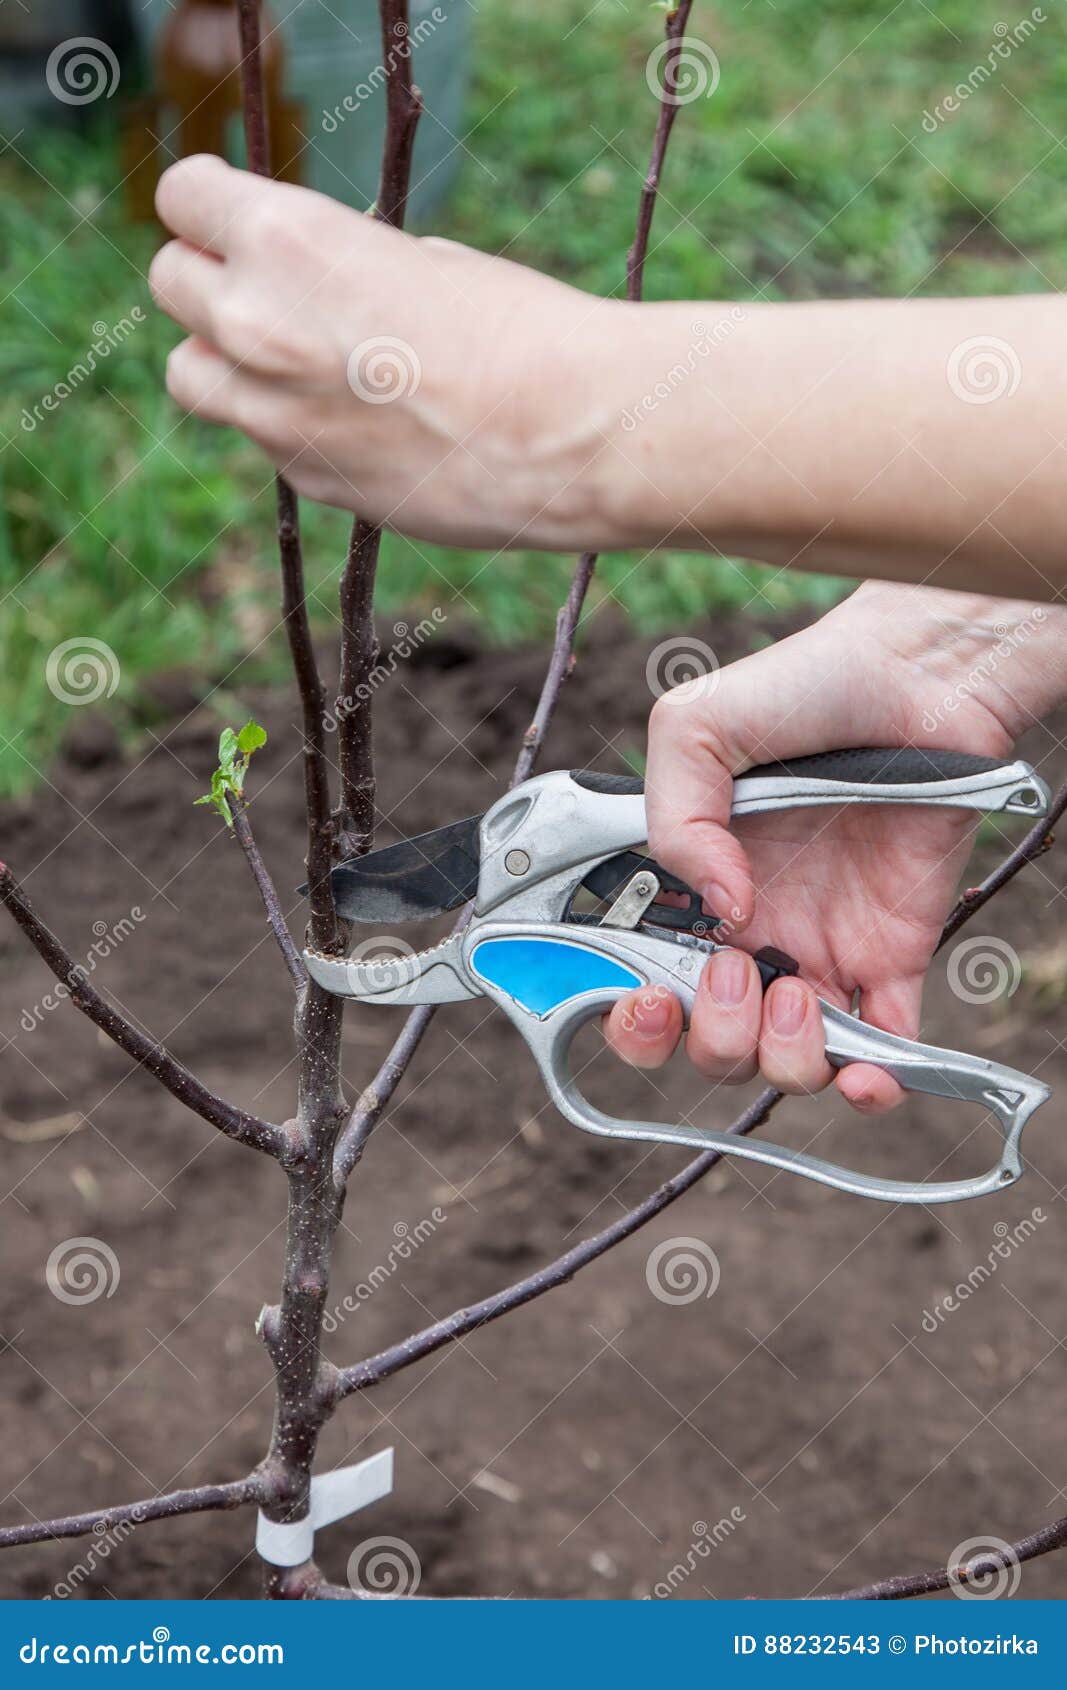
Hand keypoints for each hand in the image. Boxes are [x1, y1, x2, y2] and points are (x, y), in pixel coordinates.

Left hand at [149, 155, 623, 548]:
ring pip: (191, 376)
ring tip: (294, 365)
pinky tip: (363, 424)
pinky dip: (290, 427)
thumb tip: (312, 285)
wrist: (571, 436)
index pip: (180, 198)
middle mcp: (258, 325)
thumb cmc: (521, 329)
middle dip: (210, 281)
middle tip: (268, 292)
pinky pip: (263, 441)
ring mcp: (273, 414)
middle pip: (169, 284)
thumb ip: (337, 266)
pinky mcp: (305, 479)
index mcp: (288, 240)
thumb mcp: (419, 260)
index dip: (209, 206)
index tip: (236, 218)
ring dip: (225, 363)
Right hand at [605, 583, 1063, 1112]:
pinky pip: (880, 1051)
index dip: (630, 1017)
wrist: (918, 677)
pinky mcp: (891, 958)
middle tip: (726, 975)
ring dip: (779, 1055)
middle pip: (710, 1043)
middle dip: (707, 1038)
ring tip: (795, 990)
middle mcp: (747, 934)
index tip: (643, 997)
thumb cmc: (805, 687)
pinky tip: (864, 1072)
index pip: (639, 984)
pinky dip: (870, 1084)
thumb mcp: (696, 725)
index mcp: (687, 892)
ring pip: (784, 1062)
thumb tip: (719, 908)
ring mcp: (819, 951)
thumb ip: (673, 817)